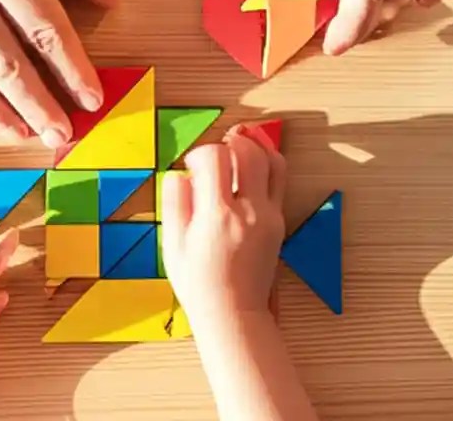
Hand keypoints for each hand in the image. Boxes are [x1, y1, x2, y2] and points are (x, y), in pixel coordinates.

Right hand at [161, 124, 287, 325]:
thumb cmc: (198, 282)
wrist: (233, 312)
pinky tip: (252, 162)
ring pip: (273, 162)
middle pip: (249, 152)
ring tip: (240, 140)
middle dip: (230, 141)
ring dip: (256, 146)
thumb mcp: (172, 245)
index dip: (200, 152)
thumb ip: (175, 203)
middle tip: (217, 148)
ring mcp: (269, 216)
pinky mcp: (280, 222)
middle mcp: (249, 211)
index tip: (191, 165)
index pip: (215, 158)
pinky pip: (279, 181)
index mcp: (217, 216)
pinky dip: (267, 164)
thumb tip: (179, 174)